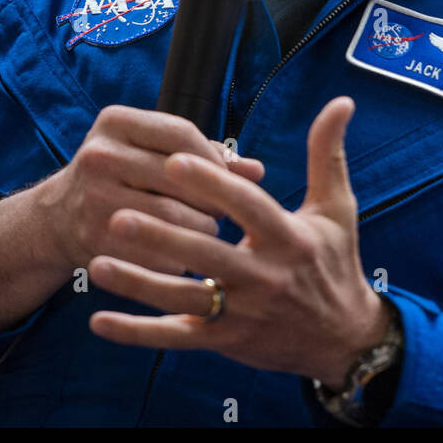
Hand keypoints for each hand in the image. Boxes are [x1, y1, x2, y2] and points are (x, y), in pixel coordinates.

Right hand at [43, 105, 264, 272]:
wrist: (56, 219)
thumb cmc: (121, 177)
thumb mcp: (149, 152)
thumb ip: (204, 156)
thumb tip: (257, 171)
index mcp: (115, 122)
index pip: (182, 132)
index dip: (213, 158)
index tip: (226, 179)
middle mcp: (100, 154)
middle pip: (181, 177)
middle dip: (211, 197)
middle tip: (220, 211)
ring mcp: (94, 197)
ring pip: (174, 218)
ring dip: (200, 229)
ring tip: (204, 230)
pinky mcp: (95, 238)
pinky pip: (156, 252)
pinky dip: (178, 256)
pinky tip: (182, 254)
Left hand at [86, 96, 388, 388]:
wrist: (345, 340)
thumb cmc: (335, 262)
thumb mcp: (337, 208)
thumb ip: (327, 154)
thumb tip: (341, 101)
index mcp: (288, 238)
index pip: (247, 206)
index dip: (212, 184)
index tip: (175, 159)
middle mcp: (265, 277)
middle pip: (207, 254)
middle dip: (161, 234)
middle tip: (118, 214)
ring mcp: (243, 313)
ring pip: (184, 299)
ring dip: (139, 283)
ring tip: (97, 262)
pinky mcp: (226, 341)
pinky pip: (176, 338)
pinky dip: (137, 333)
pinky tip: (99, 322)